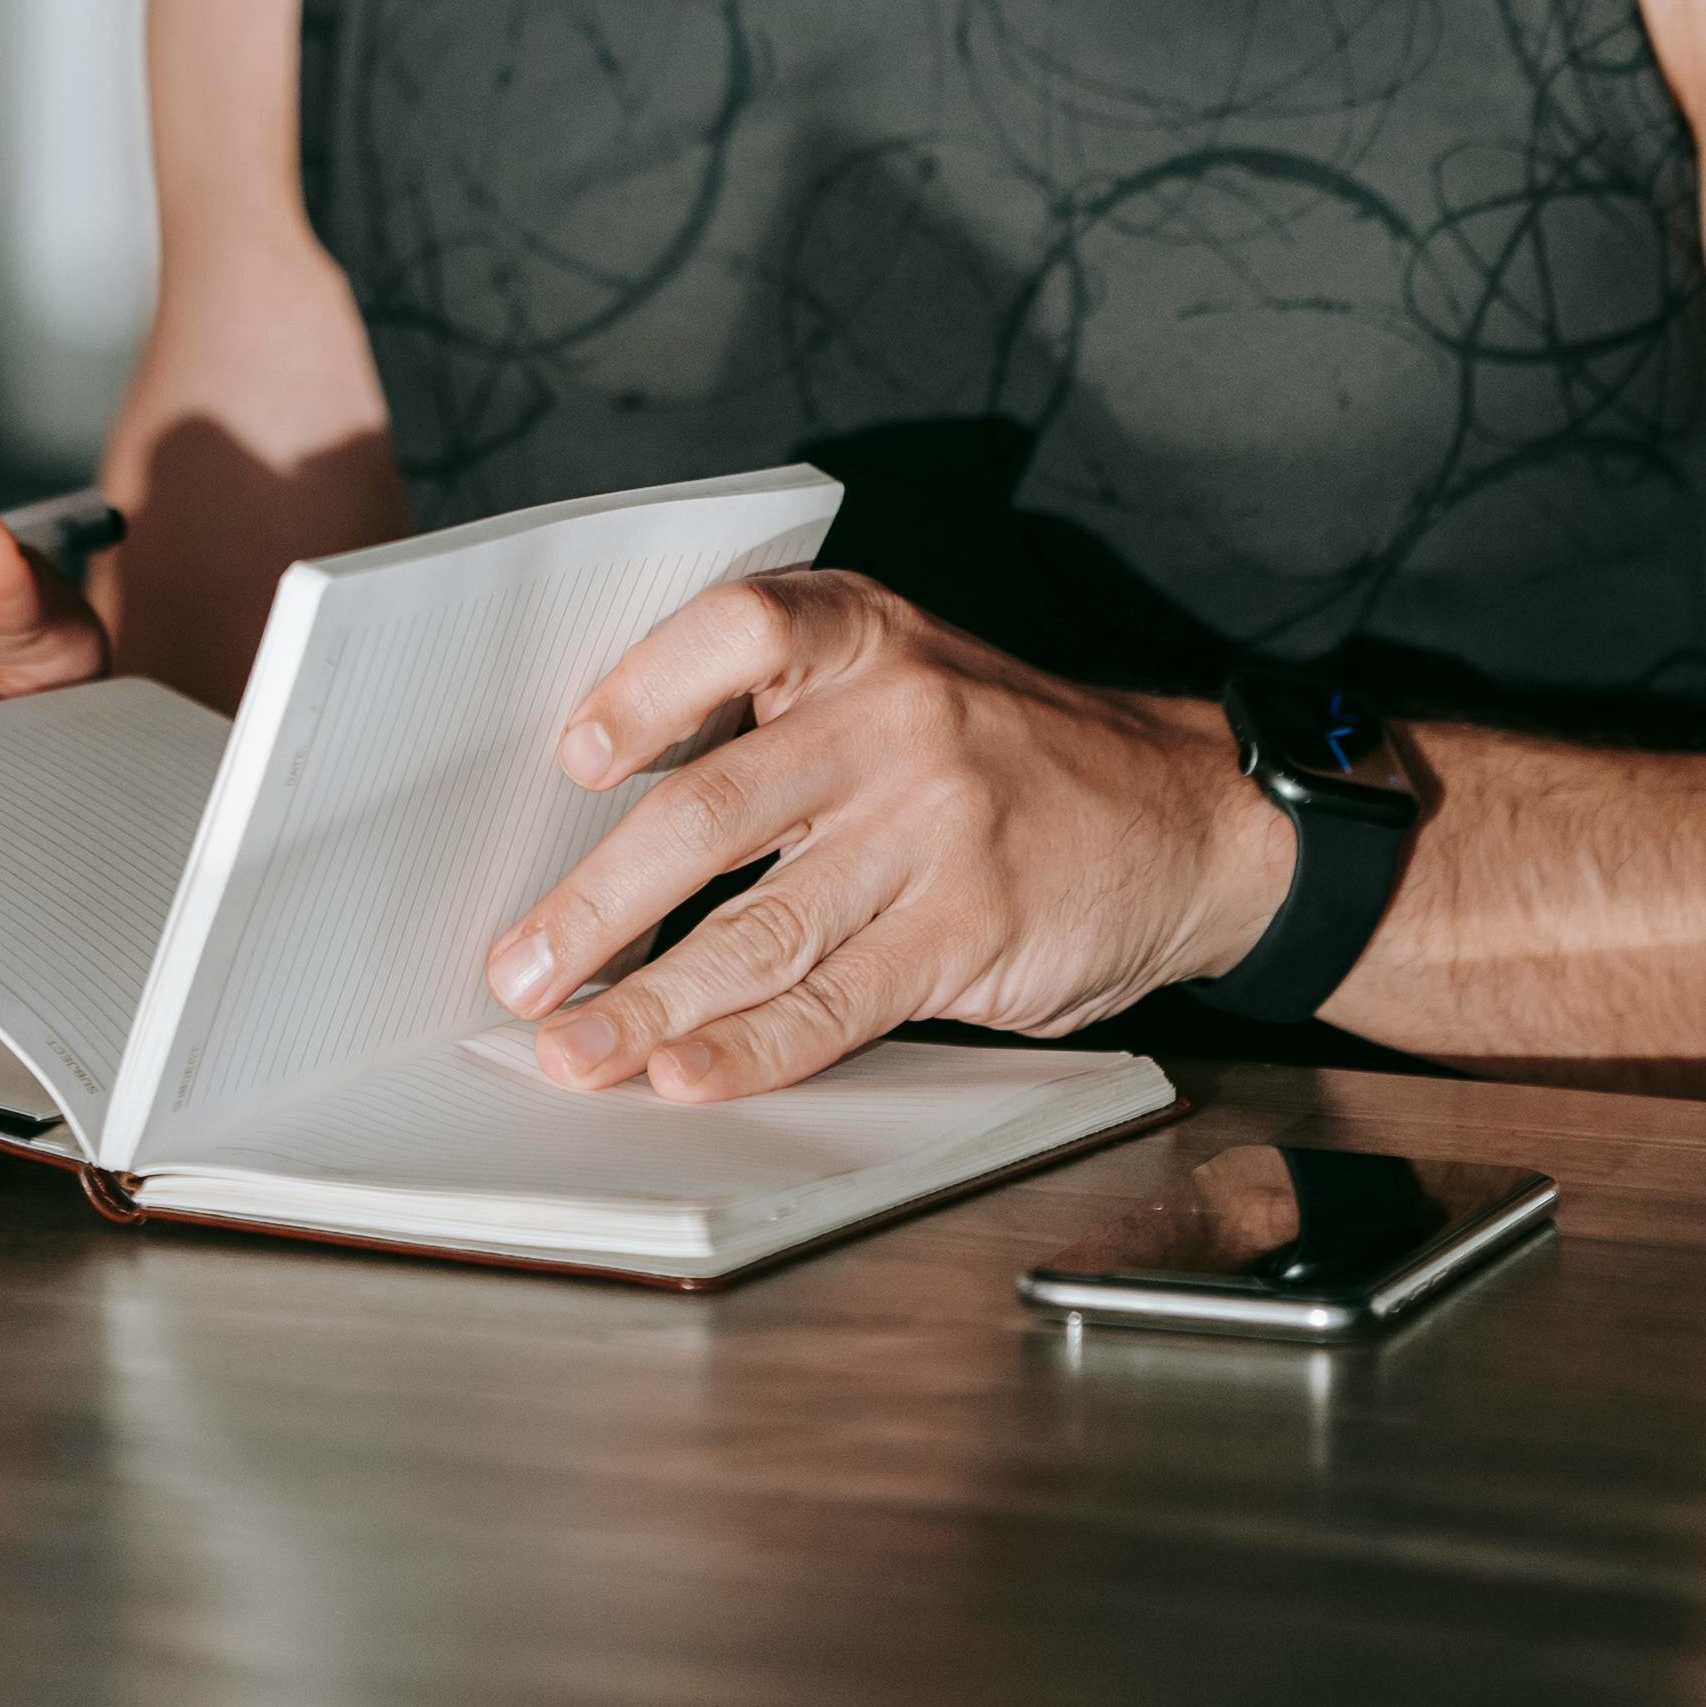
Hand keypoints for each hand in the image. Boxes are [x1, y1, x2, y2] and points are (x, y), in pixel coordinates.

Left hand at [480, 571, 1288, 1100]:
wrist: (1187, 817)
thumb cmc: (1002, 754)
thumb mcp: (905, 679)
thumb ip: (782, 720)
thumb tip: (607, 816)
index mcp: (863, 636)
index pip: (737, 629)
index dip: (644, 688)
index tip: (571, 759)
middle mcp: (897, 717)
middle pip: (714, 807)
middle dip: (597, 902)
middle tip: (519, 968)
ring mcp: (938, 829)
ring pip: (761, 926)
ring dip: (647, 1001)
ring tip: (570, 1049)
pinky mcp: (971, 929)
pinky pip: (836, 1000)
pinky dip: (750, 1049)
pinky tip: (685, 1076)